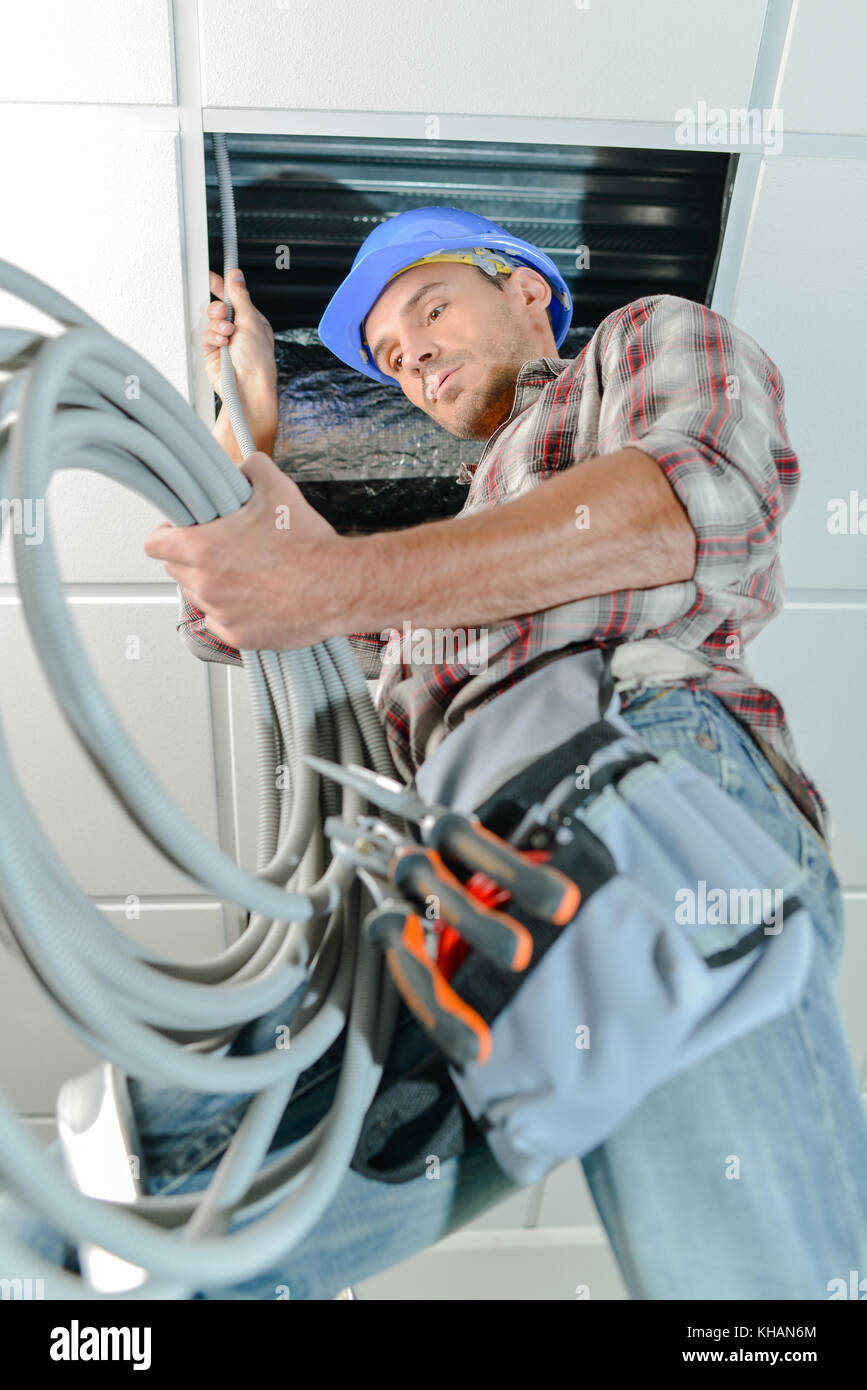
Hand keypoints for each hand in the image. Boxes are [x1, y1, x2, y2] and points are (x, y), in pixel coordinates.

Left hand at [144, 453, 340, 651]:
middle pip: (175, 570)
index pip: (154, 545)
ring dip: (214, 585)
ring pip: (200, 596)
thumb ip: (251, 470)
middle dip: (192, 558)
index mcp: (204, 548)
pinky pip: (222, 621)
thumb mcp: (278, 489)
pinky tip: (256, 597)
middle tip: (221, 548)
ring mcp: (222, 613)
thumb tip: (243, 467)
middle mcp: (206, 584)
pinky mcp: (239, 636)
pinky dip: (233, 611)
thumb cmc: (309, 546)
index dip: (166, 534)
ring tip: (245, 573)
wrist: (339, 586)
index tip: (180, 532)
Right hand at [204, 269, 276, 402]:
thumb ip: (240, 296)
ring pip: (210, 322)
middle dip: (219, 310)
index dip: (223, 287)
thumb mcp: (251, 321)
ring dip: (217, 326)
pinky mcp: (213, 352)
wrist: (247, 388)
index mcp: (252, 321)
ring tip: (227, 335)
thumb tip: (236, 276)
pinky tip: (221, 345)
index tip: (212, 278)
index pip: (235, 299)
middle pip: (219, 308)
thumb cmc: (257, 362)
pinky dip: (212, 338)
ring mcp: (225, 342)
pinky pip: (205, 336)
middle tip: (223, 313)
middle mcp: (239, 331)